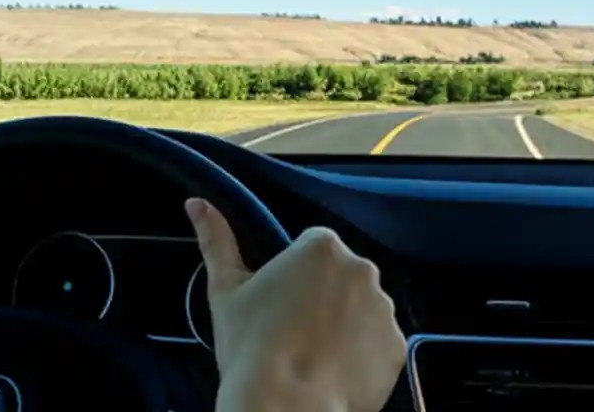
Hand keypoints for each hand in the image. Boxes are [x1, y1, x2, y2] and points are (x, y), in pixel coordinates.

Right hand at [185, 198, 405, 411]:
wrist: (285, 406)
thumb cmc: (252, 344)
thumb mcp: (226, 290)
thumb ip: (216, 240)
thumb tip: (195, 202)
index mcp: (322, 247)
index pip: (311, 248)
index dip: (293, 275)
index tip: (279, 302)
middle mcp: (362, 269)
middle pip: (340, 276)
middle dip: (323, 296)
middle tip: (293, 330)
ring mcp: (385, 310)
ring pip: (362, 309)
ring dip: (344, 324)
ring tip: (313, 356)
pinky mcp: (397, 348)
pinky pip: (379, 344)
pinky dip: (362, 355)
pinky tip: (334, 372)